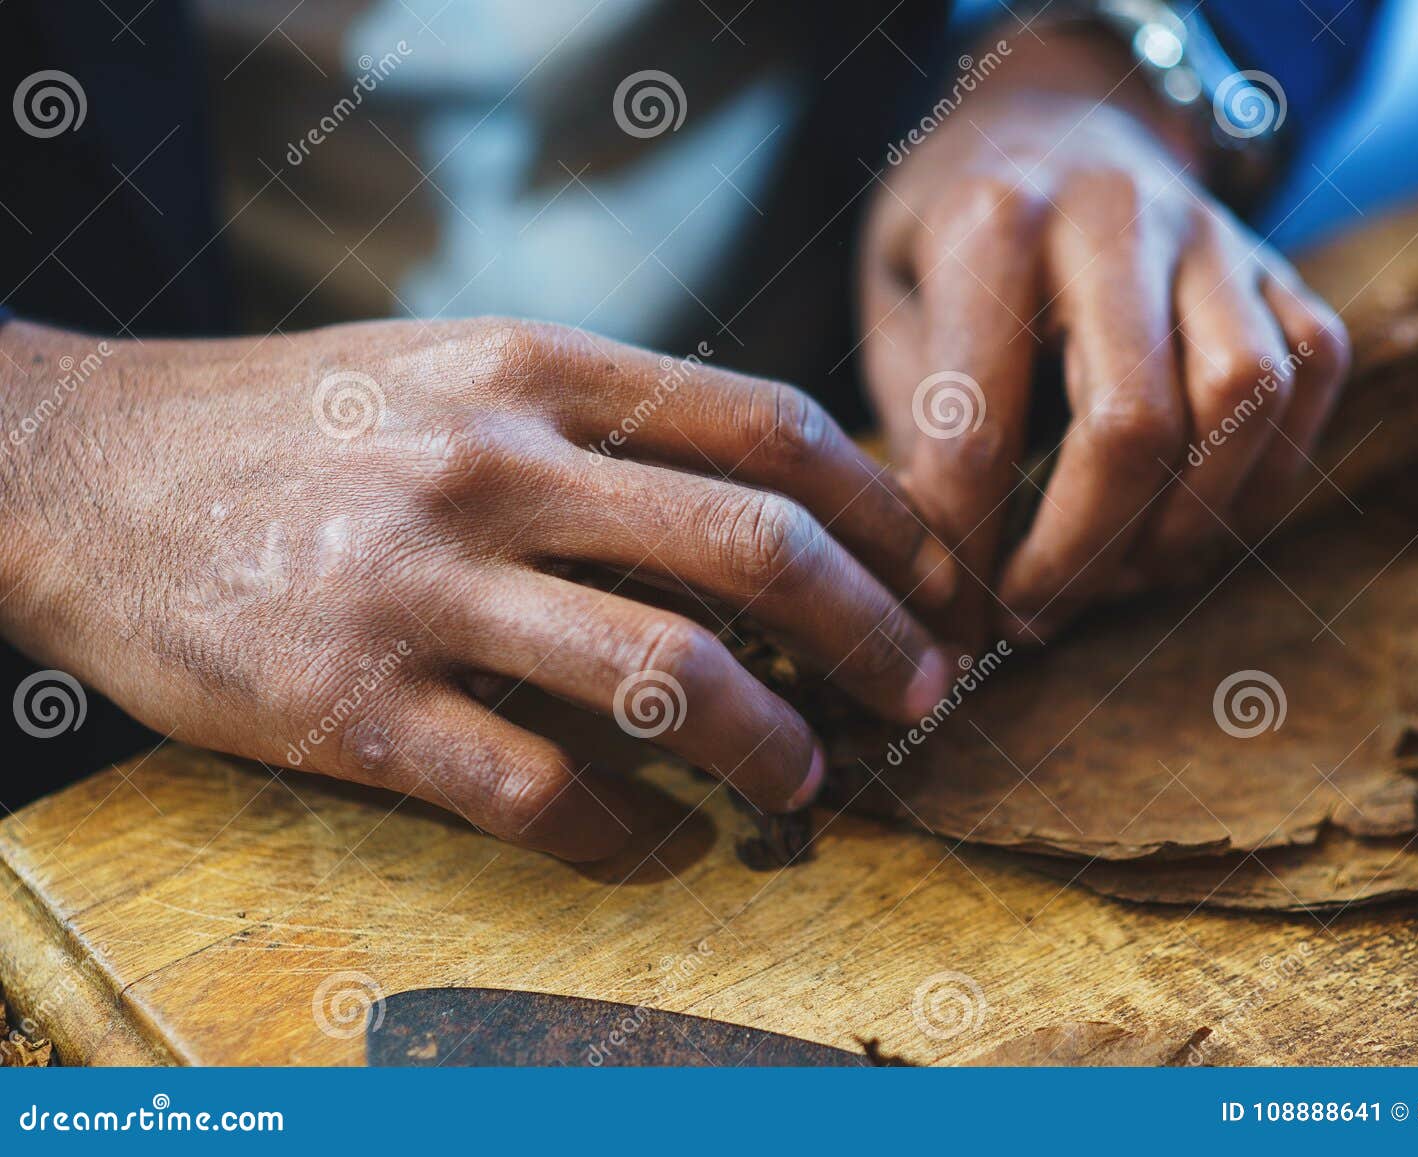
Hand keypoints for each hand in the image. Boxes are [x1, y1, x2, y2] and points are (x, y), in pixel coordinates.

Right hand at [0, 318, 956, 859]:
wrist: (85, 470)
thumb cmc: (302, 425)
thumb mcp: (458, 370)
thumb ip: (604, 425)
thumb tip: (769, 508)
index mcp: (535, 370)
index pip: (768, 429)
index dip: (887, 513)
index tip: (941, 579)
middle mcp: (492, 465)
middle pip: (753, 548)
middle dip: (871, 632)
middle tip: (919, 693)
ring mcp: (421, 587)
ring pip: (663, 678)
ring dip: (770, 743)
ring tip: (808, 780)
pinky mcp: (351, 707)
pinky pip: (534, 789)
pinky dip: (623, 833)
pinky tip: (655, 842)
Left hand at [860, 32, 1349, 644]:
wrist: (1060, 115)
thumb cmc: (958, 231)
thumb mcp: (896, 299)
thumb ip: (921, 418)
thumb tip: (949, 571)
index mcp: (996, 223)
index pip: (978, 425)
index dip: (960, 546)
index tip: (945, 610)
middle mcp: (1119, 217)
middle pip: (1132, 424)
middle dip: (1078, 558)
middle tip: (1028, 619)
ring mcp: (1215, 237)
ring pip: (1247, 400)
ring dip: (1184, 526)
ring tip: (1117, 581)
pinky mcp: (1281, 267)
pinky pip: (1311, 380)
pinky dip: (1262, 480)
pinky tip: (1190, 525)